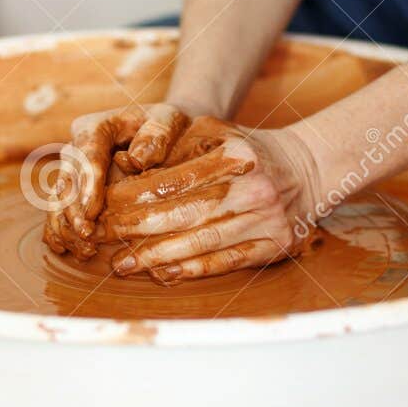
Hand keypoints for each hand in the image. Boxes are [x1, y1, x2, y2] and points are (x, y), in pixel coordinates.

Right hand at [41, 102, 191, 258]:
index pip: (87, 152)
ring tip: (84, 250)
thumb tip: (135, 160)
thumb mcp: (169, 121)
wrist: (159, 131)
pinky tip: (64, 249)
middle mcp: (77, 147)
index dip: (87, 183)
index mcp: (97, 127)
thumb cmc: (165, 127)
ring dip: (66, 225)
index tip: (91, 211)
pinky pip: (58, 210)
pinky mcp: (73, 188)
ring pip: (58, 198)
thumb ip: (157, 135)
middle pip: (67, 179)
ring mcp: (72, 170)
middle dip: (73, 210)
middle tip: (87, 236)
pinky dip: (58, 230)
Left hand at [102, 118, 323, 281]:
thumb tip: (123, 166)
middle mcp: (254, 188)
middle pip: (183, 213)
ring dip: (157, 256)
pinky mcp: (276, 245)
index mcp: (234, 156)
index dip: (132, 196)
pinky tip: (164, 274)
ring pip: (202, 242)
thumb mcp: (212, 132)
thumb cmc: (243, 150)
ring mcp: (268, 219)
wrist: (305, 169)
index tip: (102, 207)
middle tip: (102, 238)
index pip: (172, 180)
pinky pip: (227, 262)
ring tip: (122, 264)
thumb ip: (171, 146)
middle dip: (136, 228)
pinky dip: (193, 270)